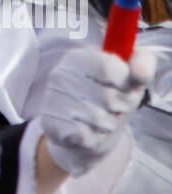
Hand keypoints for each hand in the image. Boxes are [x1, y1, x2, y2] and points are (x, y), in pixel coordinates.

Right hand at [40, 45, 155, 176]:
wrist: (84, 129)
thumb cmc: (110, 97)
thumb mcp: (130, 77)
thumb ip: (142, 65)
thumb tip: (140, 72)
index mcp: (77, 56)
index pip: (108, 66)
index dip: (126, 82)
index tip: (127, 87)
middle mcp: (59, 74)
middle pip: (109, 97)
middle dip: (122, 108)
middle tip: (116, 107)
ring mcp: (52, 99)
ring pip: (99, 119)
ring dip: (110, 124)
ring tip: (103, 119)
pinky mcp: (50, 123)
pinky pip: (85, 135)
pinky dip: (95, 137)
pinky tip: (89, 130)